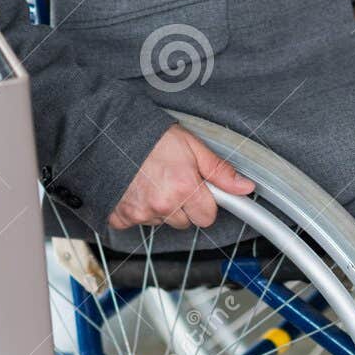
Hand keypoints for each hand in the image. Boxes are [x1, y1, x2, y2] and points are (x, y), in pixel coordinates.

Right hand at [107, 123, 254, 231]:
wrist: (109, 132)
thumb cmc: (150, 136)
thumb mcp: (192, 146)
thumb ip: (219, 170)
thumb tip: (245, 187)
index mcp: (184, 187)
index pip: (207, 217)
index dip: (206, 202)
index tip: (198, 189)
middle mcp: (162, 204)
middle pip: (185, 221)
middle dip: (184, 205)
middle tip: (172, 180)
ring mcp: (140, 213)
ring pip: (162, 221)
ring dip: (161, 207)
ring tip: (152, 181)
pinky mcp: (120, 217)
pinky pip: (137, 222)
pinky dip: (137, 210)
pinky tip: (136, 189)